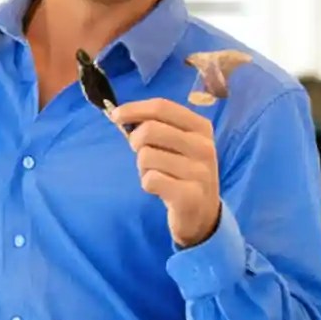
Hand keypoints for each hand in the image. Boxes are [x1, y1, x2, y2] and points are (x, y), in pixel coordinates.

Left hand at [110, 98, 220, 245]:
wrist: (203, 213)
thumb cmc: (182, 172)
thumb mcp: (177, 144)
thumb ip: (155, 126)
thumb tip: (121, 115)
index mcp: (200, 127)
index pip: (162, 107)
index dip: (134, 109)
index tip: (116, 115)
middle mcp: (204, 146)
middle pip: (150, 129)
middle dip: (135, 141)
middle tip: (141, 154)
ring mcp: (199, 172)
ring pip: (146, 155)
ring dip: (143, 167)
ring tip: (157, 174)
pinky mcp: (189, 195)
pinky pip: (150, 180)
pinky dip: (147, 184)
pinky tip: (159, 189)